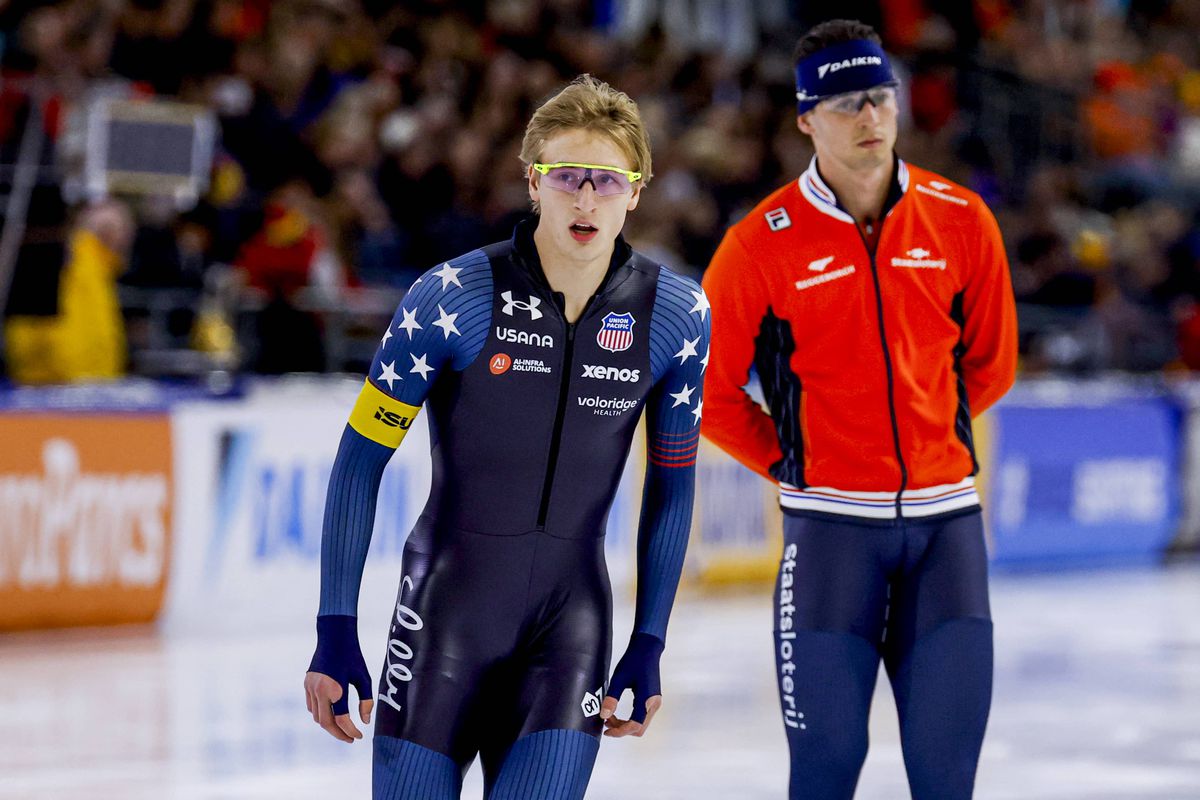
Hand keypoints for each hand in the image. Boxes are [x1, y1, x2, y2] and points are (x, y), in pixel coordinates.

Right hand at [305, 615, 373, 742]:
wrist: (334, 636)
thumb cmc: (353, 656)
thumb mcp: (364, 678)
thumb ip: (366, 701)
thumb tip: (364, 722)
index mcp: (336, 689)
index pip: (342, 719)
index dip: (351, 731)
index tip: (359, 736)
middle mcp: (320, 690)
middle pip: (326, 723)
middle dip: (338, 734)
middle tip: (350, 738)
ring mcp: (310, 687)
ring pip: (316, 716)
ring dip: (329, 725)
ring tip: (342, 727)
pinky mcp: (306, 684)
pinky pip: (311, 706)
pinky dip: (320, 714)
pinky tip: (331, 714)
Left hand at [601, 632, 664, 737]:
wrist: (647, 648)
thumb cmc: (634, 660)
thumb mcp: (619, 679)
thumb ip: (612, 698)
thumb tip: (603, 715)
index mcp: (647, 700)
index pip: (634, 726)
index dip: (619, 732)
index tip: (606, 731)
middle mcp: (653, 704)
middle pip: (639, 728)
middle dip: (621, 729)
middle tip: (606, 721)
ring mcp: (654, 702)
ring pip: (640, 724)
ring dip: (625, 724)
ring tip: (609, 716)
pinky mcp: (652, 700)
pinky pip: (641, 716)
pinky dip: (629, 718)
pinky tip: (617, 712)